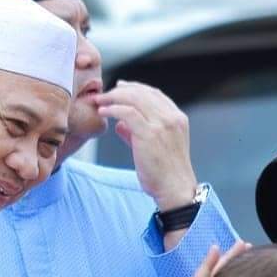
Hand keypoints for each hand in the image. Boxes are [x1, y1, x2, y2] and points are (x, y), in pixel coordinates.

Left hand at [91, 81, 197, 208]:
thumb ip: (137, 132)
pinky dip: (113, 109)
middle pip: (143, 92)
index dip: (135, 88)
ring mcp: (162, 124)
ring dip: (114, 97)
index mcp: (177, 118)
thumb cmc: (165, 173)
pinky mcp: (149, 134)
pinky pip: (128, 113)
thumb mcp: (154, 147)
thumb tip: (120, 124)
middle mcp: (171, 117)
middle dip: (120, 90)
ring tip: (100, 102)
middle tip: (103, 94)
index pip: (154, 93)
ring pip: (134, 98)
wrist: (175, 188)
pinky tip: (103, 112)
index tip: (119, 87)